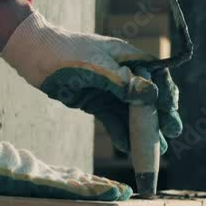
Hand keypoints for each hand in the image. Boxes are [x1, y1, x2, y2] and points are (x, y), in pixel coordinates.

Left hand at [0, 10, 182, 153]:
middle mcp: (124, 74)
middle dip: (159, 117)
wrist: (34, 55)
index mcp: (129, 58)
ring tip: (154, 151)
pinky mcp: (96, 101)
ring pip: (131, 112)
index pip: (157, 77)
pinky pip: (112, 119)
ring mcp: (109, 89)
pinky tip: (127, 148)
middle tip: (171, 135)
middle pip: (148, 98)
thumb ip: (123, 83)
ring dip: (142, 131)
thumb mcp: (96, 67)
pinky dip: (120, 132)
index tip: (171, 114)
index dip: (166, 96)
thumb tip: (151, 95)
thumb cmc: (66, 53)